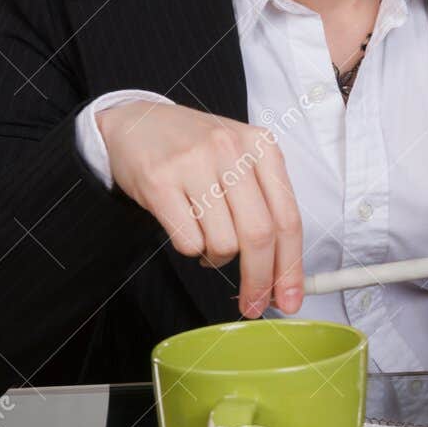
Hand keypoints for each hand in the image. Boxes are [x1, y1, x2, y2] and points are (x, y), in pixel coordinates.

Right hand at [98, 100, 303, 318]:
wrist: (136, 122)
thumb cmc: (196, 150)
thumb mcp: (241, 160)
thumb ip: (265, 203)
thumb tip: (283, 269)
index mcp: (262, 147)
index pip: (288, 218)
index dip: (291, 266)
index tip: (289, 299)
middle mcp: (233, 151)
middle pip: (259, 235)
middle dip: (259, 279)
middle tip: (254, 304)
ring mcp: (194, 164)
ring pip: (223, 243)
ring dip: (218, 257)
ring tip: (209, 240)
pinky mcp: (159, 181)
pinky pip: (188, 241)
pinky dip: (192, 249)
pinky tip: (187, 229)